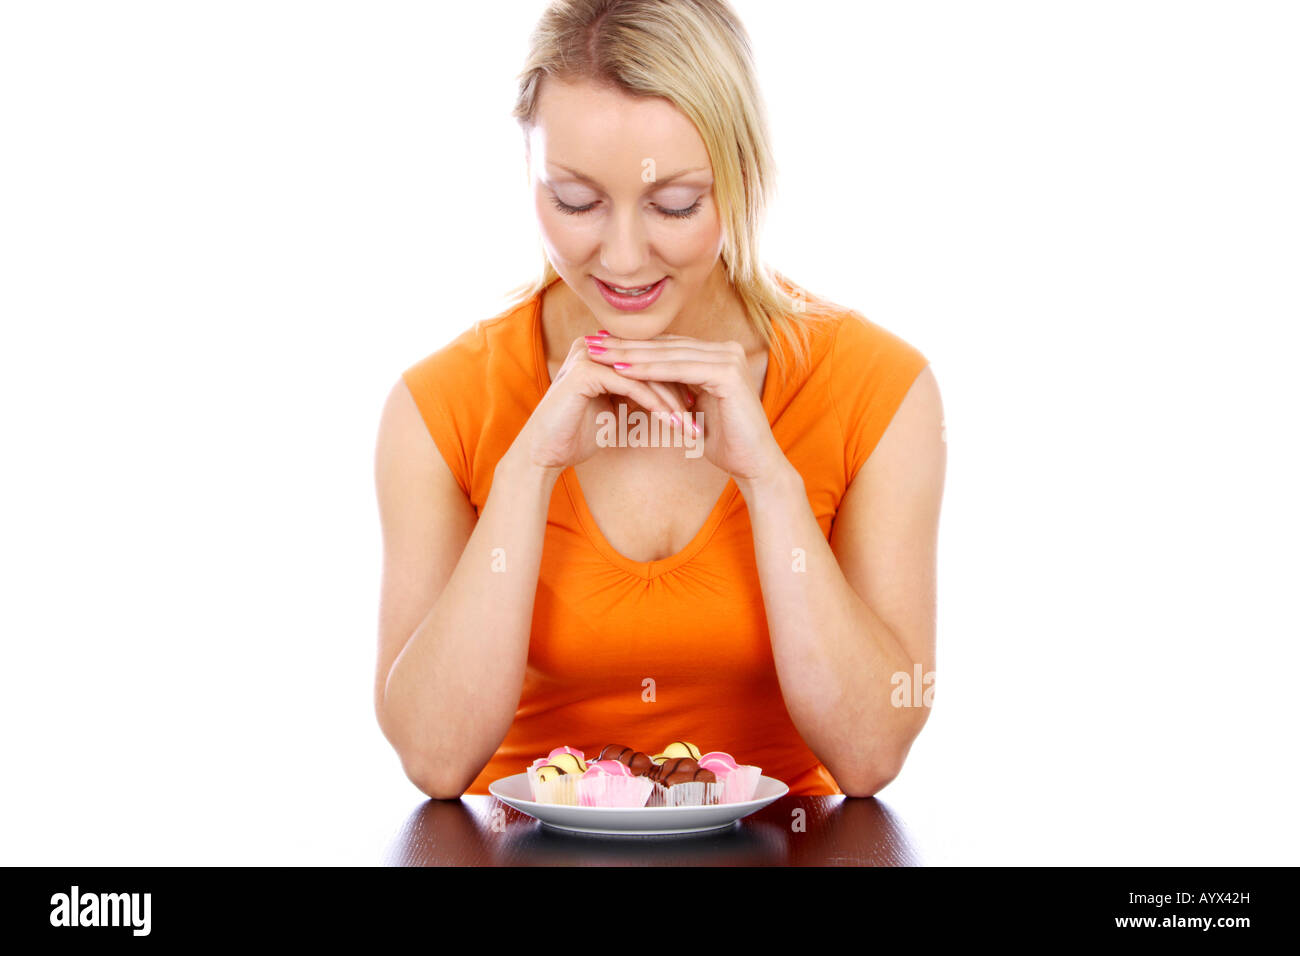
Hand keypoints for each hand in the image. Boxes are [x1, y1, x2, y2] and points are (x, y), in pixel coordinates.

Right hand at [513, 333, 693, 473]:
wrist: (544, 453)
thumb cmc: (578, 435)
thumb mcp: (616, 411)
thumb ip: (637, 397)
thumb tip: (672, 397)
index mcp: (602, 352)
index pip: (648, 362)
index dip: (677, 384)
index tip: (702, 407)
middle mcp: (594, 346)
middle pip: (650, 365)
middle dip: (680, 392)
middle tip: (703, 415)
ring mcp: (589, 355)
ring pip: (645, 375)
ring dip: (672, 402)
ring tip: (691, 424)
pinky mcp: (587, 371)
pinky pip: (632, 386)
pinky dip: (655, 405)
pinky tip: (673, 422)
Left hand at [584, 333, 787, 483]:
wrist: (754, 465)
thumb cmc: (724, 443)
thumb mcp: (691, 410)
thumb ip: (674, 391)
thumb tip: (643, 383)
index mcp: (718, 356)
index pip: (668, 347)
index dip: (633, 347)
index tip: (600, 347)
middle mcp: (726, 350)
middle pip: (665, 346)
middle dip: (625, 345)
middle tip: (590, 342)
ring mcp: (729, 358)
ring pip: (669, 355)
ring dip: (630, 355)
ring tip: (598, 354)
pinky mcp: (727, 373)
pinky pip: (679, 369)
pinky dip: (649, 370)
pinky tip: (622, 370)